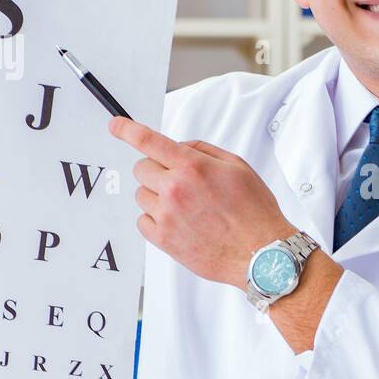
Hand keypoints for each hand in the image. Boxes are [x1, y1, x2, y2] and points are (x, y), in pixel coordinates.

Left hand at [110, 116, 296, 288]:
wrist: (261, 253)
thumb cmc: (254, 212)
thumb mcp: (237, 167)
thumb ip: (203, 151)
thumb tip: (179, 148)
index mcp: (192, 167)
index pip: (147, 140)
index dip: (126, 129)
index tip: (116, 125)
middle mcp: (175, 189)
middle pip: (141, 168)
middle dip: (157, 170)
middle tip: (180, 182)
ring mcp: (166, 215)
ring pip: (141, 195)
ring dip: (157, 196)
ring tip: (186, 207)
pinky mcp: (163, 240)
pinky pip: (142, 221)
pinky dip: (156, 219)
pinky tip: (179, 222)